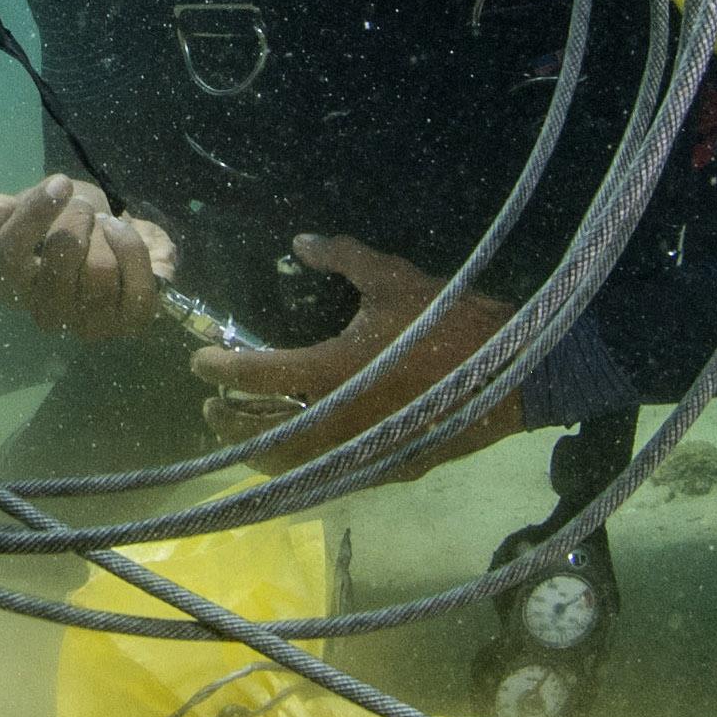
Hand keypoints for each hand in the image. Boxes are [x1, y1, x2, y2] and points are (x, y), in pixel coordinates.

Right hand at [0, 173, 179, 340]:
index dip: (31, 216)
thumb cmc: (69, 227)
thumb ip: (1, 211)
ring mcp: (88, 325)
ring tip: (105, 225)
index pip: (7, 257)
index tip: (58, 183)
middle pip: (60, 258)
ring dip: (108, 234)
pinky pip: (135, 286)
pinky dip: (133, 249)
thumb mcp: (34, 209)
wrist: (117, 241)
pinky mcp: (128, 324)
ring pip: (100, 272)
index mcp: (13, 287)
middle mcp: (45, 315)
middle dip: (78, 220)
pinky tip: (123, 232)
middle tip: (84, 208)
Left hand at [188, 234, 525, 474]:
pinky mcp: (389, 470)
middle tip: (211, 405)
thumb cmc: (452, 321)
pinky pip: (330, 474)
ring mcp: (363, 453)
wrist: (518, 373)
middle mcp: (338, 422)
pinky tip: (298, 449)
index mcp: (331, 372)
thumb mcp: (394, 278)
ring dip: (261, 449)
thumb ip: (341, 258)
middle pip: (262, 435)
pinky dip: (303, 464)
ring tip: (245, 431)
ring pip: (292, 465)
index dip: (220, 368)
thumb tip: (301, 242)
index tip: (198, 361)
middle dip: (229, 421)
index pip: (256, 376)